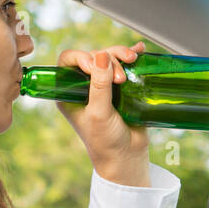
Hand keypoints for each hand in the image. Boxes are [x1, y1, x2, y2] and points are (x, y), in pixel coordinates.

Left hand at [56, 42, 148, 182]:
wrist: (127, 157)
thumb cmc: (105, 141)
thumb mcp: (99, 113)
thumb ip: (99, 86)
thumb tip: (101, 55)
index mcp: (69, 92)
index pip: (68, 61)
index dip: (82, 57)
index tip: (97, 66)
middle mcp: (84, 86)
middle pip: (94, 56)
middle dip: (109, 60)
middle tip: (120, 79)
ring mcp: (104, 85)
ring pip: (110, 58)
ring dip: (122, 56)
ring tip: (133, 63)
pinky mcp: (122, 86)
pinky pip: (125, 65)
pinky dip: (132, 55)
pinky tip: (140, 50)